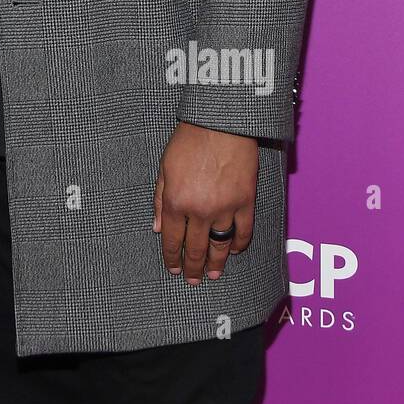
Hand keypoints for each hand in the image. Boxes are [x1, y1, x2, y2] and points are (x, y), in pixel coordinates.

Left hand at [152, 122, 257, 284]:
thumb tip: (158, 228)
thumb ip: (161, 200)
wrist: (220, 122)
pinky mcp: (245, 202)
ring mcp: (225, 208)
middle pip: (195, 248)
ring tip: (214, 274)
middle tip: (192, 280)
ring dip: (216, 263)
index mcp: (176, 201)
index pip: (172, 240)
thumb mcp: (165, 168)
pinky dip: (239, 244)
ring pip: (219, 245)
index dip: (171, 258)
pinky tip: (234, 251)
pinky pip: (243, 231)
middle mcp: (200, 210)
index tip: (173, 269)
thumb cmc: (188, 140)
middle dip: (192, 267)